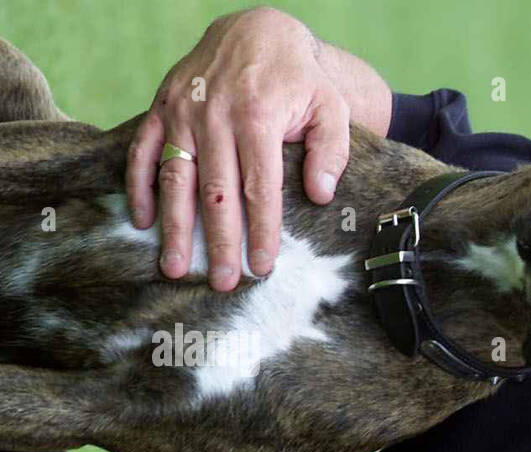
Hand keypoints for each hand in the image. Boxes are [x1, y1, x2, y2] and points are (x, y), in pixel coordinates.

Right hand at [126, 7, 350, 289]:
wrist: (257, 31)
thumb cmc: (299, 79)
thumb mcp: (330, 107)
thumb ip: (330, 151)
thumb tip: (319, 194)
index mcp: (259, 118)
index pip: (260, 188)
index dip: (261, 231)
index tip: (262, 267)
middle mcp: (215, 116)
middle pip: (216, 192)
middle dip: (218, 242)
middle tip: (220, 283)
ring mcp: (183, 111)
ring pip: (176, 178)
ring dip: (174, 226)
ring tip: (174, 267)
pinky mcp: (162, 106)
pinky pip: (144, 150)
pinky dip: (140, 186)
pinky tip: (143, 221)